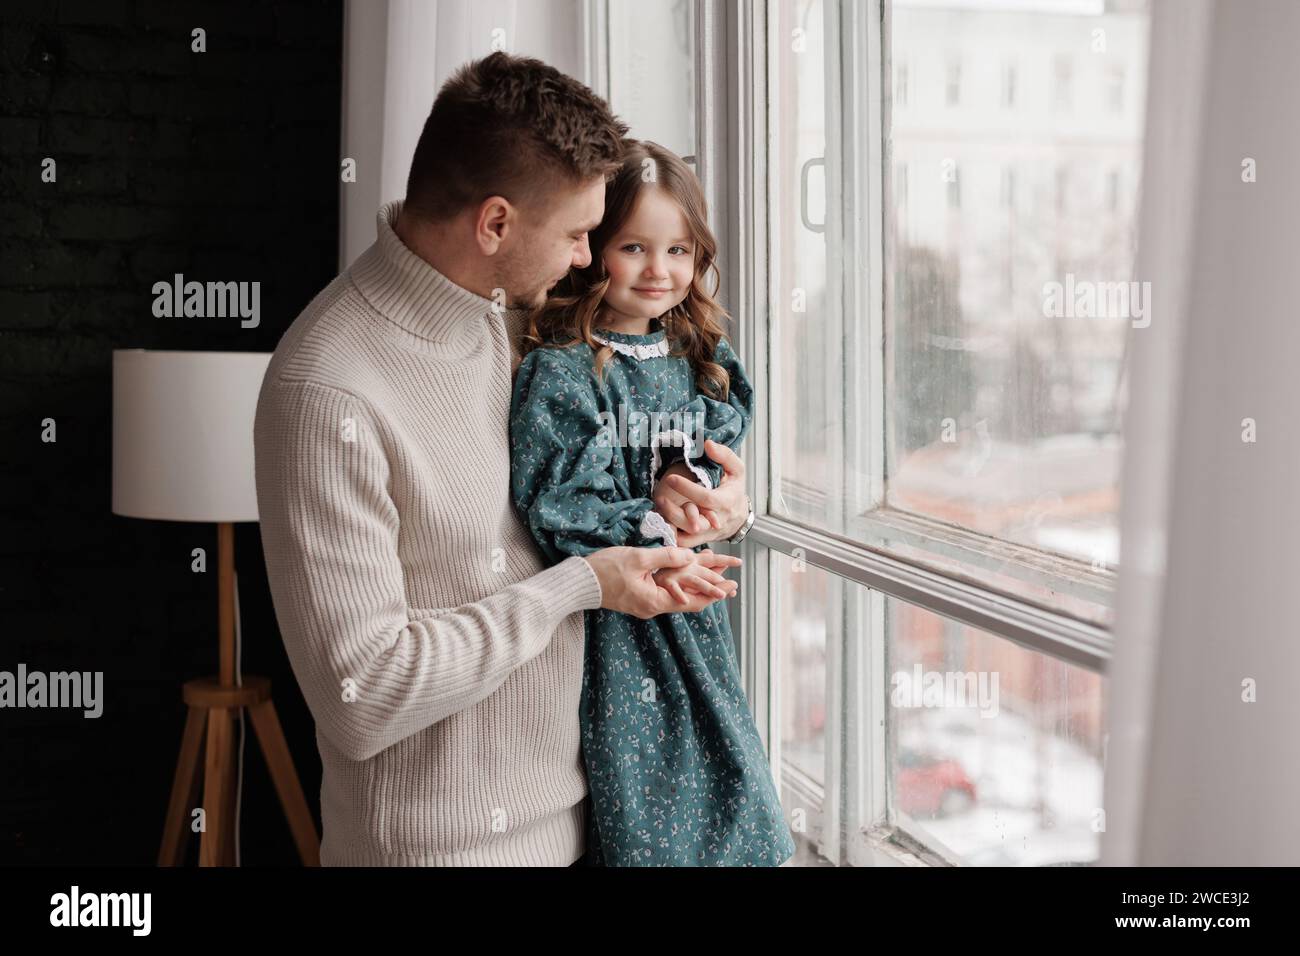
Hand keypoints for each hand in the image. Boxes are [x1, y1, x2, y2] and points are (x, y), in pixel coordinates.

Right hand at [582, 546, 741, 618]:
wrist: (580, 583)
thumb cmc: (605, 569)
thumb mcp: (638, 558)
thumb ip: (665, 557)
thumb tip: (689, 555)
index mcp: (655, 600)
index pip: (691, 600)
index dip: (712, 592)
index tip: (730, 587)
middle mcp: (652, 608)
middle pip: (688, 603)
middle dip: (710, 594)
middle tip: (731, 588)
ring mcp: (645, 606)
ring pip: (678, 600)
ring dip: (696, 592)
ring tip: (715, 587)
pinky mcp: (639, 600)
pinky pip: (666, 597)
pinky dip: (681, 591)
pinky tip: (687, 586)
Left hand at [654, 440, 748, 547]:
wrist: (739, 517)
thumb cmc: (734, 489)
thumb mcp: (736, 470)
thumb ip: (724, 455)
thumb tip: (707, 444)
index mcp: (726, 502)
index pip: (705, 498)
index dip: (687, 489)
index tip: (671, 478)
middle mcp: (716, 521)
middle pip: (693, 523)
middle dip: (674, 512)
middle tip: (659, 498)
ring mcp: (707, 533)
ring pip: (686, 537)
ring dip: (669, 526)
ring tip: (656, 511)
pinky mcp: (698, 540)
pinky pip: (682, 543)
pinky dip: (670, 536)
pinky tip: (659, 523)